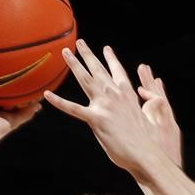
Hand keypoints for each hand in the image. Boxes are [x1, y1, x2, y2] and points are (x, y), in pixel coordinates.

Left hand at [45, 41, 178, 177]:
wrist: (146, 152)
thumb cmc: (145, 140)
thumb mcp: (141, 118)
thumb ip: (130, 110)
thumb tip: (126, 109)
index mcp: (127, 94)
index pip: (118, 72)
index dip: (111, 59)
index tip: (106, 48)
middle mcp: (115, 94)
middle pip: (99, 70)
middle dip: (88, 55)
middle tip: (79, 43)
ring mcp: (105, 105)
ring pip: (86, 80)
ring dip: (74, 65)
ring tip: (64, 53)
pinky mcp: (96, 119)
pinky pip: (74, 109)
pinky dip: (59, 102)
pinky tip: (48, 95)